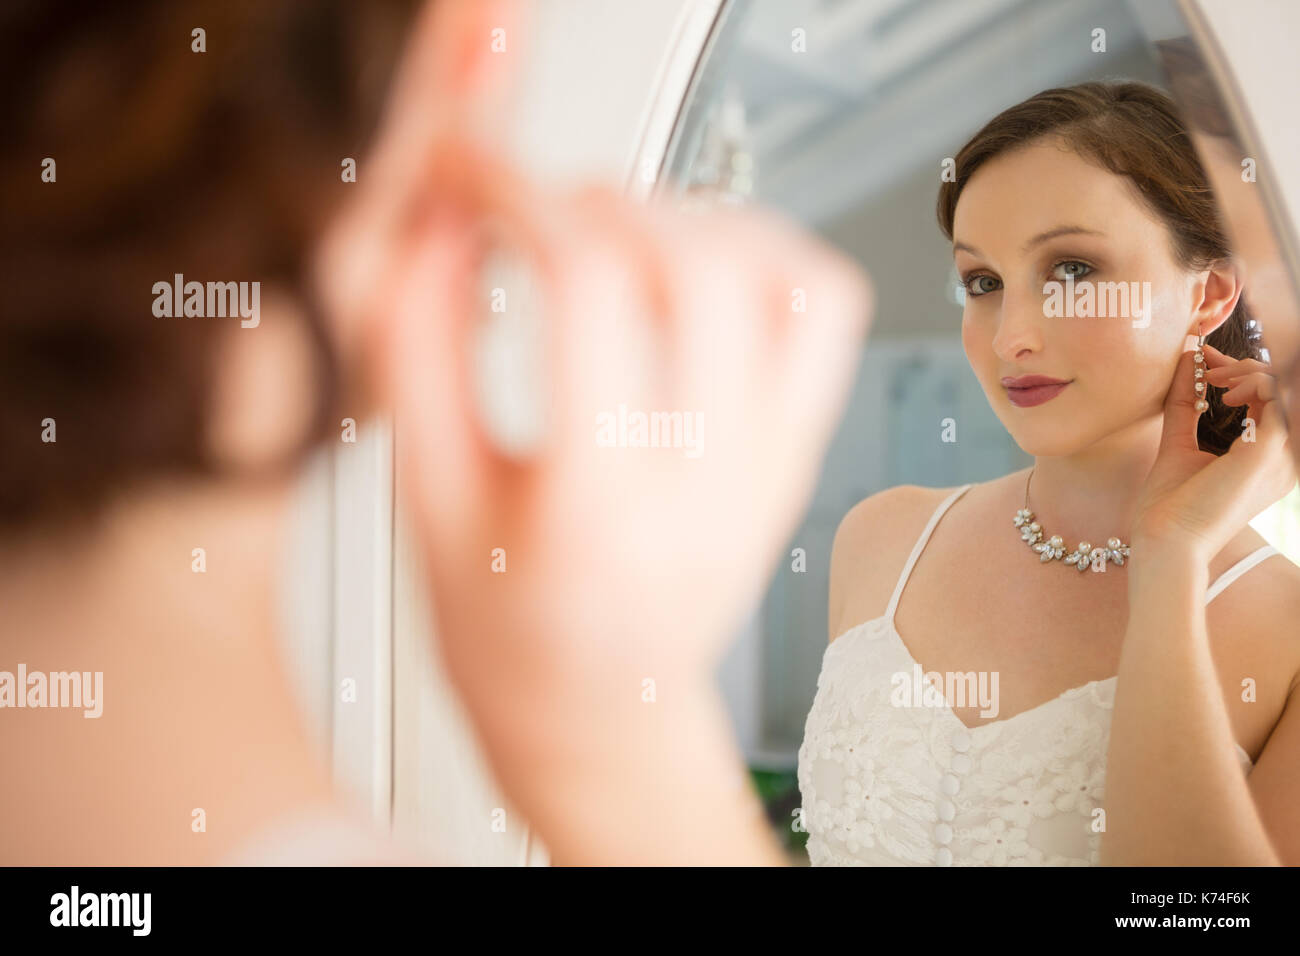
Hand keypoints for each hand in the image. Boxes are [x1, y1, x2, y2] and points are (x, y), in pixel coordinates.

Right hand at [383, 180, 872, 710]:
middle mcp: (708, 485)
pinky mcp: (796, 453)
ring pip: (782, 275)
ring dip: (691, 216)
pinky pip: (822, 315)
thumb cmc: (510, 633)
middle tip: (541, 209)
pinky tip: (695, 270)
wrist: (600, 709)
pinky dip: (768, 255)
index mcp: (599, 509)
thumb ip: (418, 348)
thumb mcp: (429, 500)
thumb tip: (435, 218)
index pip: (587, 284)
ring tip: (616, 238)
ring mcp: (769, 468)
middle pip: (698, 263)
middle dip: (603, 197)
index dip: (520, 193)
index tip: (475, 173)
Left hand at [1133, 342, 1295, 558]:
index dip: (1243, 372)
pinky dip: (1253, 382)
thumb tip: (1187, 359)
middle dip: (1246, 366)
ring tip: (1215, 380)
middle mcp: (1283, 459)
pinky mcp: (1269, 454)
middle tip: (1207, 365)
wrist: (1165, 540)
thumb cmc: (1170, 504)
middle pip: (1284, 392)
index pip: (1272, 403)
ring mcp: (1282, 458)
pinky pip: (1278, 397)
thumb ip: (1185, 404)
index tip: (1206, 361)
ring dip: (1250, 372)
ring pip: (1287, 389)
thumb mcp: (1179, 442)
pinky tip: (1225, 394)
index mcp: (1266, 460)